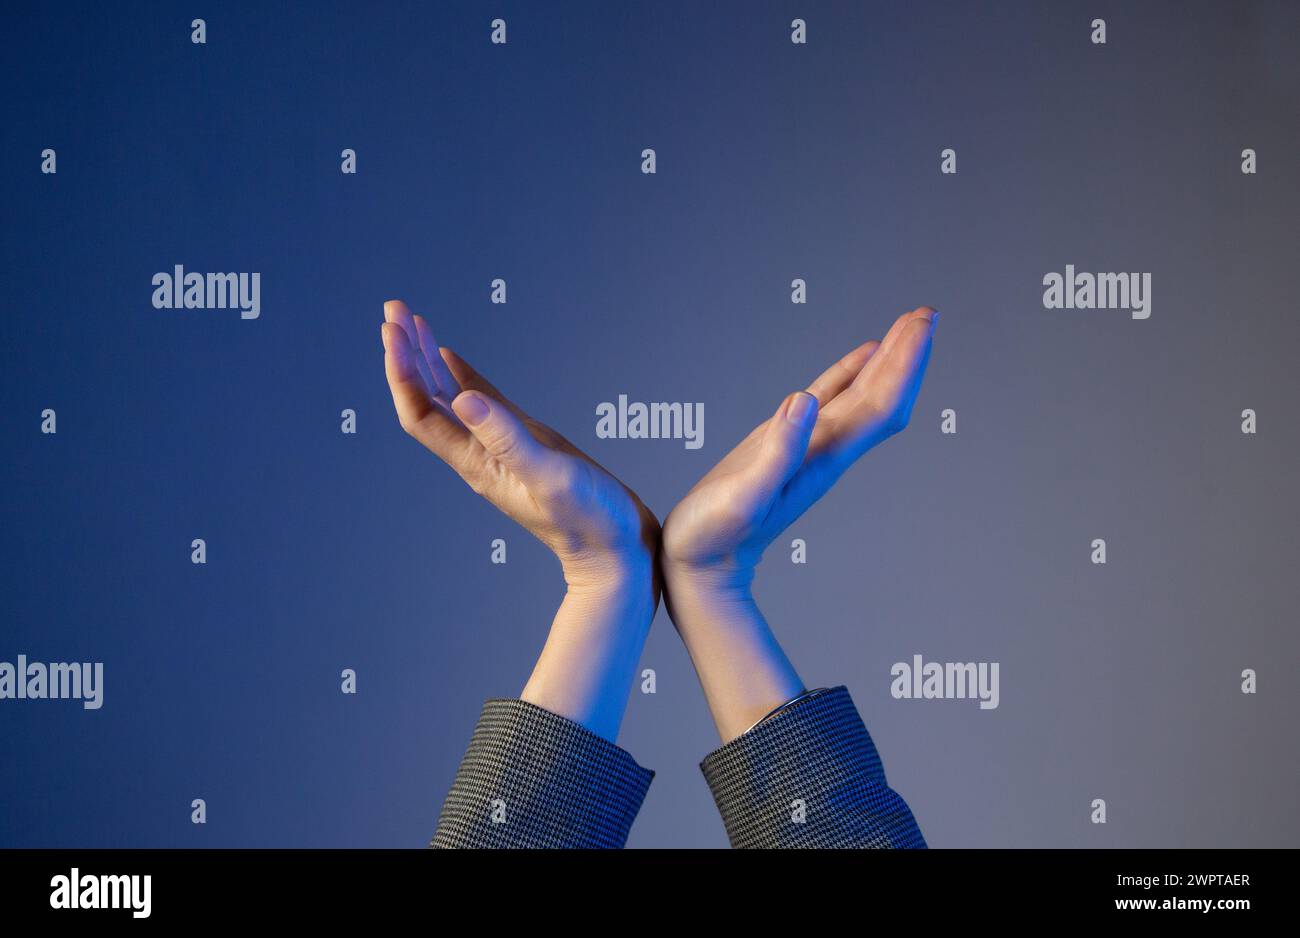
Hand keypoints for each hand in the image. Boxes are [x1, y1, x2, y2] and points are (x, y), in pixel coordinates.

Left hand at [380, 299, 658, 738]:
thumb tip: (463, 398)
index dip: (402, 371)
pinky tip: (450, 357)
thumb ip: (508, 438)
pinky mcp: (522, 443)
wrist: (615, 550)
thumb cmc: (589, 521)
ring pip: (448, 398)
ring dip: (426, 361)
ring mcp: (498, 448)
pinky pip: (480, 404)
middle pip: (424, 400)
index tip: (393, 330)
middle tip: (392, 311)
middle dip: (405, 355)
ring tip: (410, 322)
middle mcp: (478, 454)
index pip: (420, 412)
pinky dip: (460, 377)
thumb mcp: (550, 475)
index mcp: (477, 462)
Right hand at [663, 306, 937, 585]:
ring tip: (909, 323)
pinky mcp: (785, 443)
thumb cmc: (715, 538)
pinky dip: (850, 373)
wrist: (702, 566)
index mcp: (821, 458)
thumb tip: (803, 399)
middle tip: (927, 313)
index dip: (904, 365)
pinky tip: (865, 354)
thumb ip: (777, 451)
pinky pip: (829, 399)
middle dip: (907, 354)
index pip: (880, 405)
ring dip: (888, 360)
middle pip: (881, 397)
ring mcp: (808, 446)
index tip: (921, 325)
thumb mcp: (743, 496)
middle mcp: (825, 450)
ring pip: (862, 395)